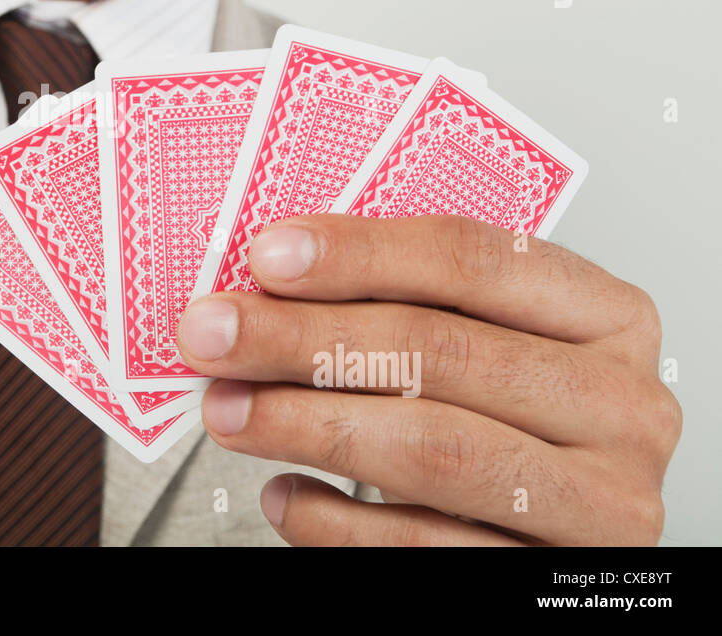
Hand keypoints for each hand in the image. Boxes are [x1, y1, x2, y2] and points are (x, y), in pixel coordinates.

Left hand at [177, 214, 680, 544]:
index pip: (474, 260)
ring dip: (304, 424)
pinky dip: (334, 522)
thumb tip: (266, 283)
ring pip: (432, 450)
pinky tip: (283, 492)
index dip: (361, 253)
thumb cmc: (504, 418)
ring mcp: (601, 501)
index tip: (266, 255)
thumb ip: (397, 305)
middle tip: (212, 335)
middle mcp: (622, 405)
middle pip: (441, 351)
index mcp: (606, 316)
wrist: (543, 536)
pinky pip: (425, 548)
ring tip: (227, 409)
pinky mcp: (549, 581)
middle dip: (304, 339)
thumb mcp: (476, 341)